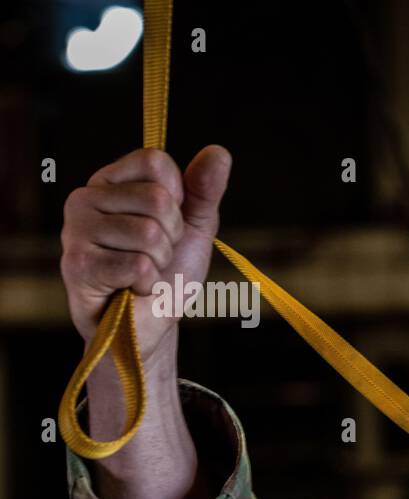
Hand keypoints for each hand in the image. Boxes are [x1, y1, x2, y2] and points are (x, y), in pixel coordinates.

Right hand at [60, 145, 231, 365]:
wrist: (147, 325)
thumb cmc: (166, 273)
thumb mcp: (193, 227)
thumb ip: (204, 189)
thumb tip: (219, 151)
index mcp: (111, 181)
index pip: (156, 162)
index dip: (178, 198)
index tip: (168, 224)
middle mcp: (85, 198)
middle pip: (158, 200)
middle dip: (172, 237)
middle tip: (154, 257)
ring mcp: (76, 230)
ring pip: (151, 235)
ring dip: (160, 264)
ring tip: (141, 273)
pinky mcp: (78, 264)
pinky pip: (139, 266)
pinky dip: (148, 285)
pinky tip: (129, 289)